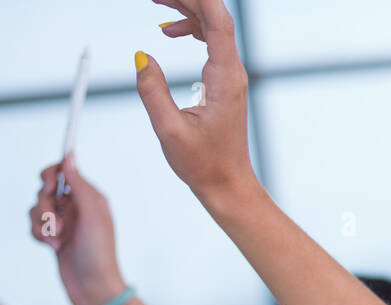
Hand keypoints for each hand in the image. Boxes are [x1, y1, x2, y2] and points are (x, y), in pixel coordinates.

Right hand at [29, 155, 126, 304]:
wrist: (93, 288)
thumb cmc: (99, 253)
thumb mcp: (92, 215)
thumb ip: (79, 184)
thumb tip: (69, 155)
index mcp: (91, 198)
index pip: (64, 171)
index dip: (51, 175)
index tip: (49, 188)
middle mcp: (77, 207)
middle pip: (45, 190)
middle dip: (45, 207)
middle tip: (57, 224)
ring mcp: (65, 222)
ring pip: (36, 208)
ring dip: (42, 225)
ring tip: (57, 241)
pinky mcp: (54, 236)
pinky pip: (34, 225)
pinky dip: (39, 235)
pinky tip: (52, 247)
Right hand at [136, 0, 258, 211]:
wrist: (228, 184)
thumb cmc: (204, 164)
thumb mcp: (169, 130)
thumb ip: (153, 91)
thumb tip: (141, 55)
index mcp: (224, 78)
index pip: (217, 21)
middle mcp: (233, 72)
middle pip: (214, 17)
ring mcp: (230, 76)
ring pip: (212, 27)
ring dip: (185, 10)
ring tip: (155, 3)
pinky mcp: (224, 83)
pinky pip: (211, 43)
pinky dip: (190, 29)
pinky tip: (168, 31)